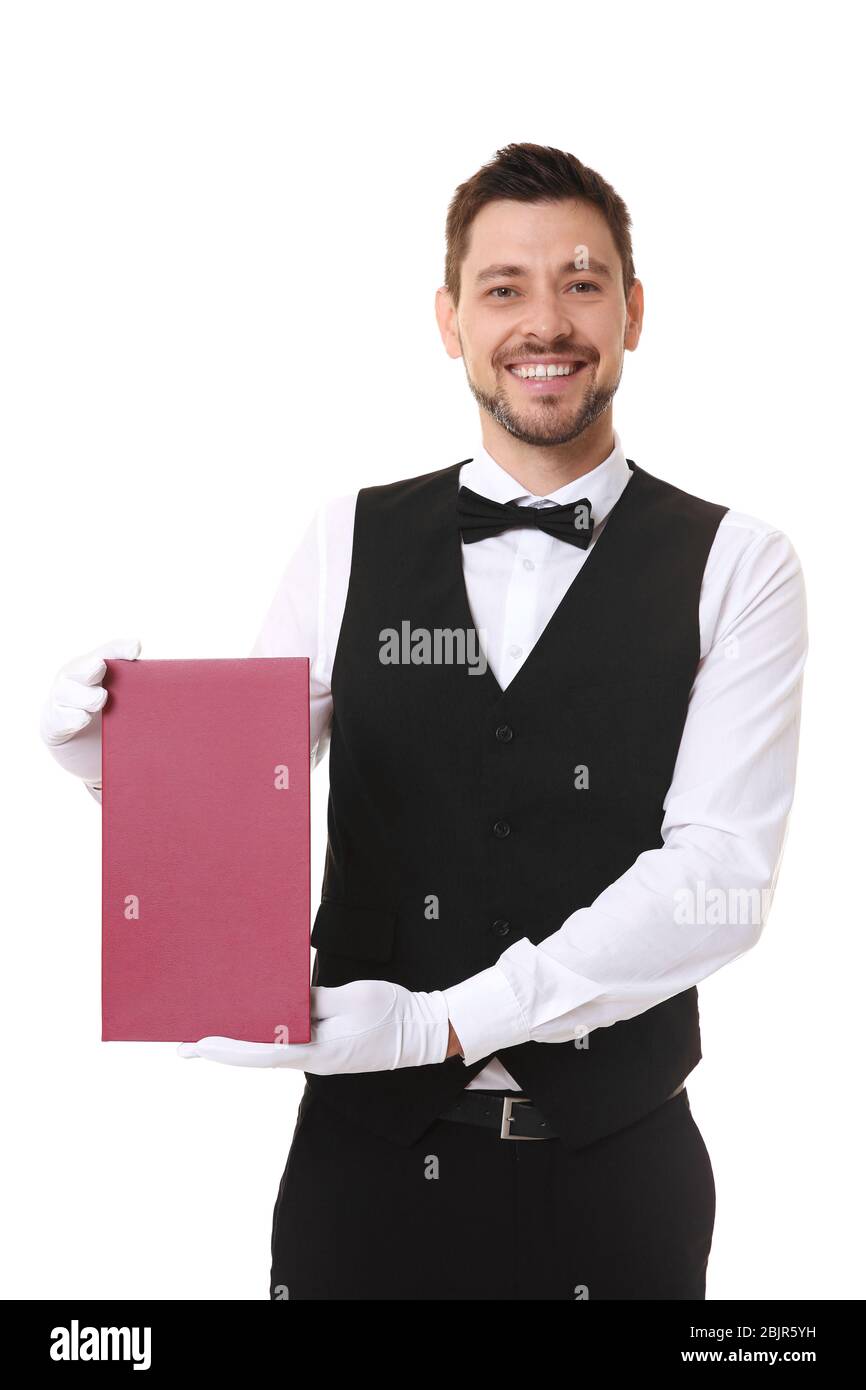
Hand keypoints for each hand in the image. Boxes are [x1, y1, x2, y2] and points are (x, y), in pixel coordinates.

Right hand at [39, 636, 140, 783]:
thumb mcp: (133, 707)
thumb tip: (188, 695)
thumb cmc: (118, 723)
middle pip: (80, 668)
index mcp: (98, 669)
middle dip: (90, 667)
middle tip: (101, 667)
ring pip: (66, 691)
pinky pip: (58, 719)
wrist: (92, 756)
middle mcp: (77, 680)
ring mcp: (62, 701)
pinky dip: (70, 718)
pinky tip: (82, 719)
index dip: (119, 648)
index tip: (136, 648)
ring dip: (82, 695)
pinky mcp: (53, 725)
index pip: (108, 652)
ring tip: (100, 699)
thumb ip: (147, 695)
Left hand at [177, 980, 452, 1073]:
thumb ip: (316, 1000)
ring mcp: (319, 1054)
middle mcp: (314, 1058)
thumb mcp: (354, 999)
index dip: (229, 1049)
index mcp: (321, 1052)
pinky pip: (286, 1040)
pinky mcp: (325, 1046)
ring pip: (269, 1048)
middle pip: (258, 1054)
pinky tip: (247, 1021)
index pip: (264, 1053)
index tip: (199, 1045)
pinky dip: (262, 1034)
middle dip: (221, 1049)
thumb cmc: (393, 1013)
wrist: (425, 1029)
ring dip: (237, 1041)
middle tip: (183, 1045)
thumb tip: (283, 998)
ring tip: (203, 1034)